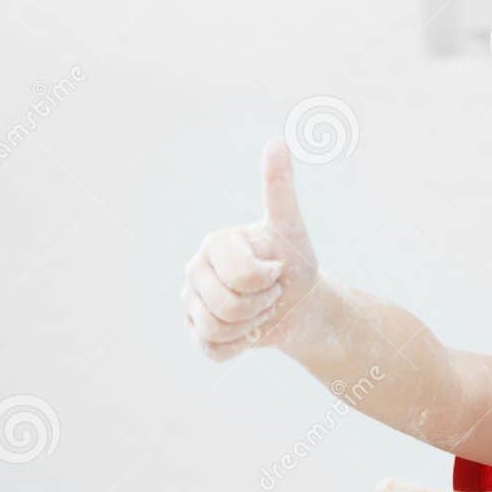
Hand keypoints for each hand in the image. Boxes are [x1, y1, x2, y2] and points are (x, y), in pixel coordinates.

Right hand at [182, 139, 320, 361]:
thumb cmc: (294, 264)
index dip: (267, 279)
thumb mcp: (291, 229)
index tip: (275, 270)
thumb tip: (277, 141)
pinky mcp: (195, 332)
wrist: (300, 306)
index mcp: (214, 244)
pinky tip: (246, 331)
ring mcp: (191, 302)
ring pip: (218, 329)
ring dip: (251, 325)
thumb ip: (279, 189)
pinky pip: (213, 349)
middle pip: (227, 306)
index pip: (240, 275)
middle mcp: (195, 270)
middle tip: (269, 293)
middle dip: (260, 304)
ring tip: (259, 309)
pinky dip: (239, 346)